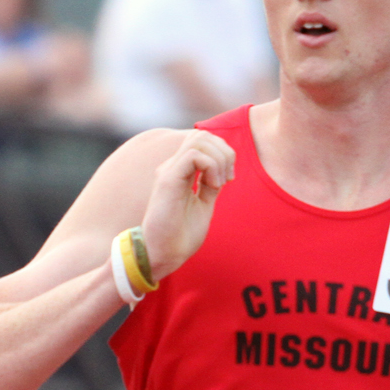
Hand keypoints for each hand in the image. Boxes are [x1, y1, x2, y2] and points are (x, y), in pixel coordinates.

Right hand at [138, 129, 235, 279]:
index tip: (228, 179)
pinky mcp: (168, 180)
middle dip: (224, 152)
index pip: (202, 141)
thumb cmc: (179, 236)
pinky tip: (214, 186)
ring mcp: (168, 171)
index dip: (222, 153)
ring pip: (198, 139)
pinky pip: (194, 156)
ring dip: (218, 158)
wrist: (162, 254)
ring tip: (220, 183)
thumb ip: (209, 185)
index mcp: (178, 171)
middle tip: (227, 179)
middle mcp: (171, 167)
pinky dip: (211, 166)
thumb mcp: (203, 204)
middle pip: (202, 134)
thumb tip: (222, 171)